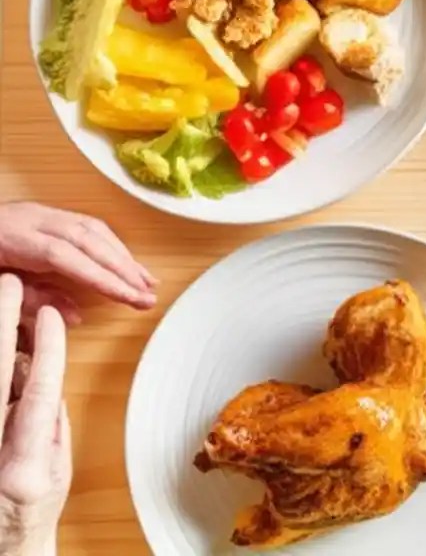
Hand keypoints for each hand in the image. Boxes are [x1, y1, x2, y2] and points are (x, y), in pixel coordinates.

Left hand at [0, 203, 156, 316]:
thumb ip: (30, 301)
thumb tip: (75, 315)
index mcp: (10, 237)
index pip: (63, 256)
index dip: (100, 277)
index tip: (130, 297)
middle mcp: (29, 219)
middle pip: (85, 237)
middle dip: (121, 266)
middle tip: (148, 293)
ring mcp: (38, 213)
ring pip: (91, 227)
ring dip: (122, 254)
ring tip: (145, 280)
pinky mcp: (43, 214)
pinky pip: (85, 223)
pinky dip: (109, 242)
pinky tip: (123, 259)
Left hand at [0, 275, 70, 555]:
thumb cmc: (30, 508)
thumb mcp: (53, 468)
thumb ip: (46, 420)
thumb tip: (38, 373)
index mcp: (23, 463)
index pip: (38, 392)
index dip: (48, 351)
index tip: (52, 317)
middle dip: (4, 323)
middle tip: (11, 284)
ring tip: (2, 296)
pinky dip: (0, 362)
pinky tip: (6, 339)